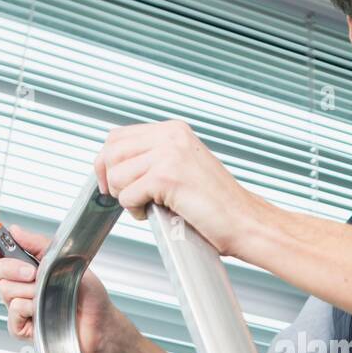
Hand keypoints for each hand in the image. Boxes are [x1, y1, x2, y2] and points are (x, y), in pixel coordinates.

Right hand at [0, 223, 122, 352]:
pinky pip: (14, 310)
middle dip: (9, 267)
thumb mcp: (67, 260)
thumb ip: (39, 245)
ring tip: (50, 295)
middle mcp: (20, 286)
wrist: (101, 322)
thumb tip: (15, 231)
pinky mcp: (21, 327)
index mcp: (28, 267)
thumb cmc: (88, 295)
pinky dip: (30, 307)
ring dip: (30, 290)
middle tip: (32, 271)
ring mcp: (19, 307)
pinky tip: (44, 311)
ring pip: (6, 290)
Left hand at [94, 119, 259, 255]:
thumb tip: (116, 164)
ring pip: (117, 175)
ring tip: (147, 206)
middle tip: (127, 198)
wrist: (244, 221)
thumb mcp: (184, 168)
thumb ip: (155, 159)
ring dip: (125, 197)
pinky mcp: (167, 177)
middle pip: (112, 152)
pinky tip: (155, 213)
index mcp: (174, 130)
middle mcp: (171, 136)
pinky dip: (135, 211)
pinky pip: (128, 195)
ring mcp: (169, 154)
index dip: (107, 162)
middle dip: (112, 180)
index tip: (112, 182)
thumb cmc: (218, 204)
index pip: (118, 136)